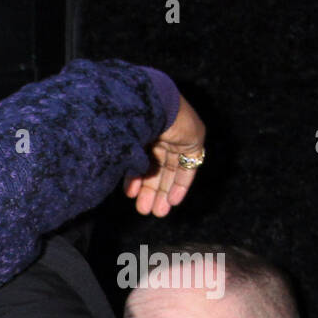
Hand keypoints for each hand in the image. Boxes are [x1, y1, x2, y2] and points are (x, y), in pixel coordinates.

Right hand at [125, 93, 204, 216]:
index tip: (130, 196)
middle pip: (157, 167)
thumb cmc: (128, 123)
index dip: (136, 180)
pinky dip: (181, 185)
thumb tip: (123, 187)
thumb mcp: (124, 148)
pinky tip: (173, 202)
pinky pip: (189, 167)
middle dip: (151, 190)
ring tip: (158, 212)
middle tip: (145, 210)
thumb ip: (126, 166)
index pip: (141, 159)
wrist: (151, 104)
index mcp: (141, 130)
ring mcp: (178, 136)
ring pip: (171, 170)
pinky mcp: (193, 140)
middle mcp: (160, 133)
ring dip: (164, 192)